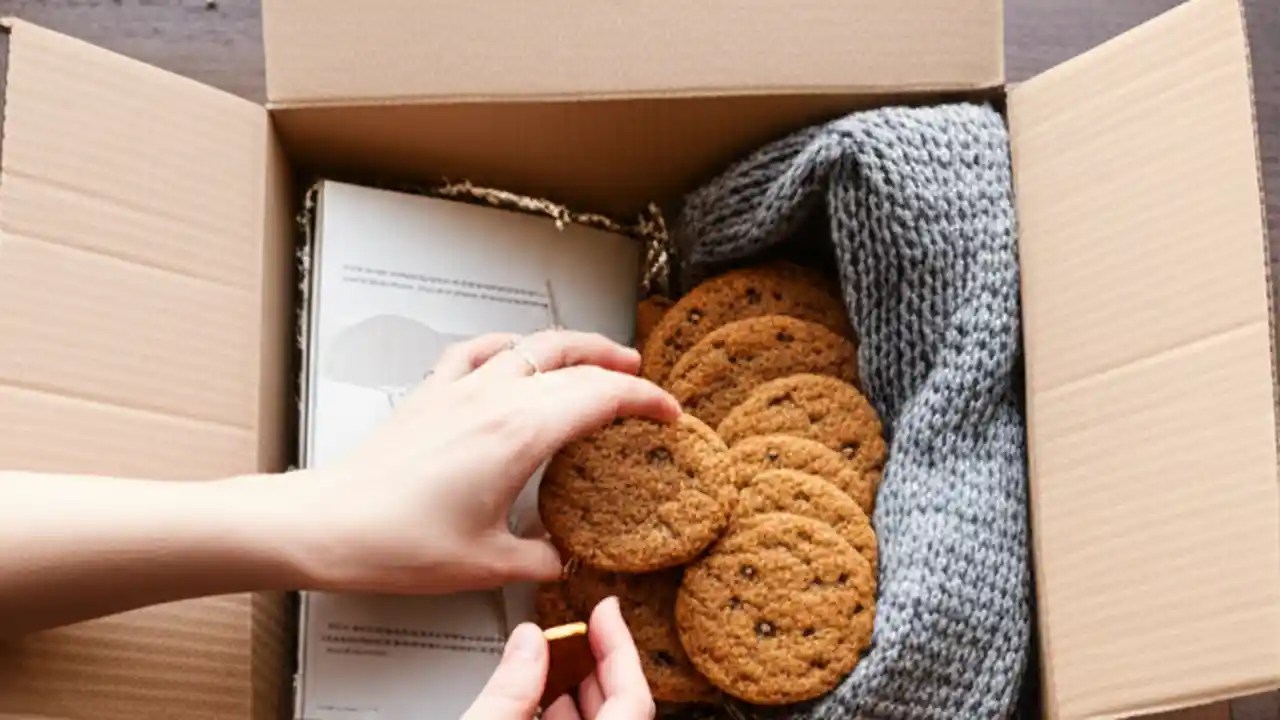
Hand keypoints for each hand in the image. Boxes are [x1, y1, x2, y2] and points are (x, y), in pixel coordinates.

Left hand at [293, 330, 680, 594]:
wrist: (330, 524)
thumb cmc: (398, 541)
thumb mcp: (487, 564)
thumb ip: (540, 559)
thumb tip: (563, 558)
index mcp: (520, 433)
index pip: (602, 397)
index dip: (646, 401)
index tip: (669, 414)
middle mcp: (495, 398)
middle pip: (576, 363)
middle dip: (620, 371)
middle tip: (644, 386)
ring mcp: (461, 388)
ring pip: (533, 344)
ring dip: (574, 347)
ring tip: (597, 357)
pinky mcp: (431, 392)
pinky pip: (480, 349)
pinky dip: (509, 345)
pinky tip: (515, 351)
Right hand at [462, 596, 656, 719]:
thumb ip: (510, 689)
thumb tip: (528, 640)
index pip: (634, 695)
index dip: (620, 645)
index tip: (607, 610)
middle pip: (620, 705)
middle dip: (594, 663)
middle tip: (575, 630)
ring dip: (576, 691)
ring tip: (552, 658)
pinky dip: (564, 717)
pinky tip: (541, 702)